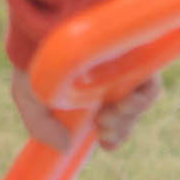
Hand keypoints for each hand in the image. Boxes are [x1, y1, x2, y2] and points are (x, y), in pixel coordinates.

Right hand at [12, 59, 153, 157]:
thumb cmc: (36, 62)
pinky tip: (120, 104)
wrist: (49, 33)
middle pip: (126, 114)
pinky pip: (150, 87)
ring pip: (138, 103)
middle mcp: (110, 82)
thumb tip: (65, 147)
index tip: (106, 144)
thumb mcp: (30, 99)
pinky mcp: (139, 59)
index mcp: (88, 92)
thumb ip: (40, 126)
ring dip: (126, 118)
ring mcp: (126, 70)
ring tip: (105, 118)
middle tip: (104, 132)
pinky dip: (140, 101)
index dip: (113, 136)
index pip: (111, 119)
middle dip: (118, 130)